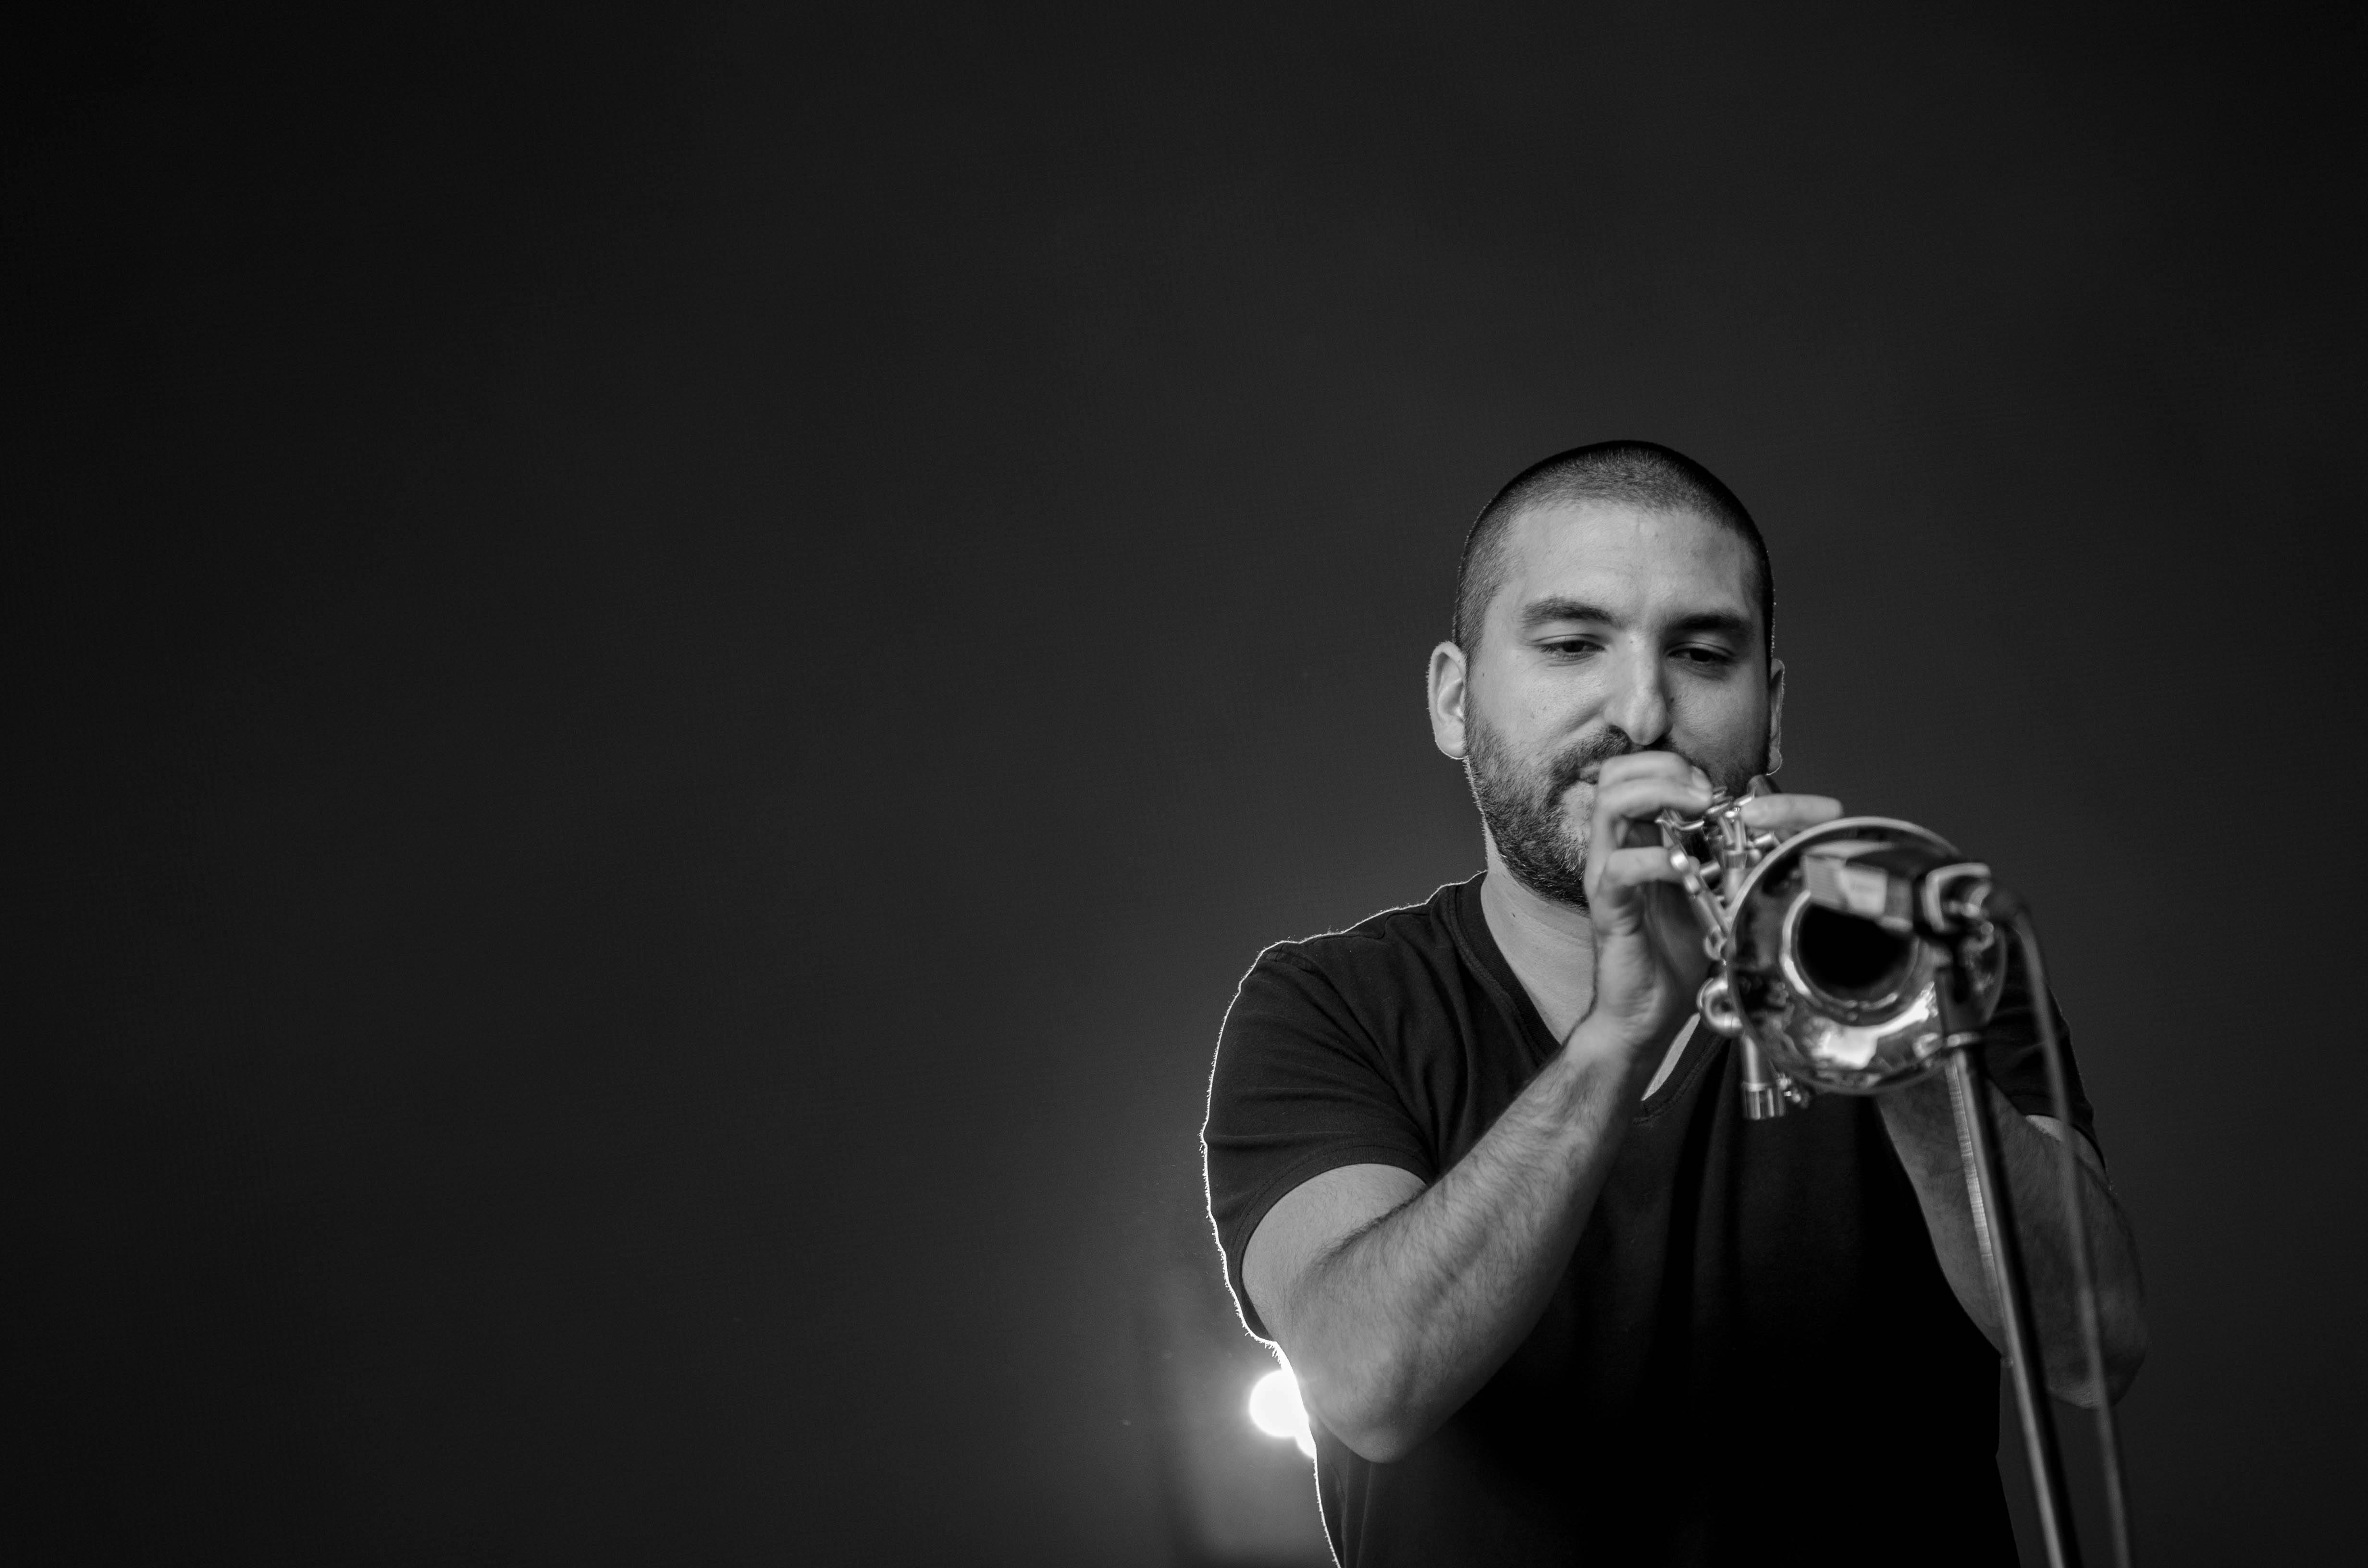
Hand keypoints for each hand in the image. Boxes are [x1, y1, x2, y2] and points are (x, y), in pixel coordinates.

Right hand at [1581, 756, 1842, 1047]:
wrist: (1649, 1012)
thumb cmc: (1680, 951)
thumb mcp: (1720, 890)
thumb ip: (1739, 855)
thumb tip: (1793, 824)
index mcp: (1642, 837)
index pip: (1646, 772)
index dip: (1684, 764)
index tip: (1729, 789)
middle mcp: (1620, 847)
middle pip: (1617, 772)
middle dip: (1666, 769)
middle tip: (1706, 795)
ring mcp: (1609, 872)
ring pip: (1609, 802)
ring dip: (1658, 794)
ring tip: (1695, 812)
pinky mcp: (1608, 905)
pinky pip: (1621, 867)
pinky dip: (1656, 859)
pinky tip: (1684, 869)